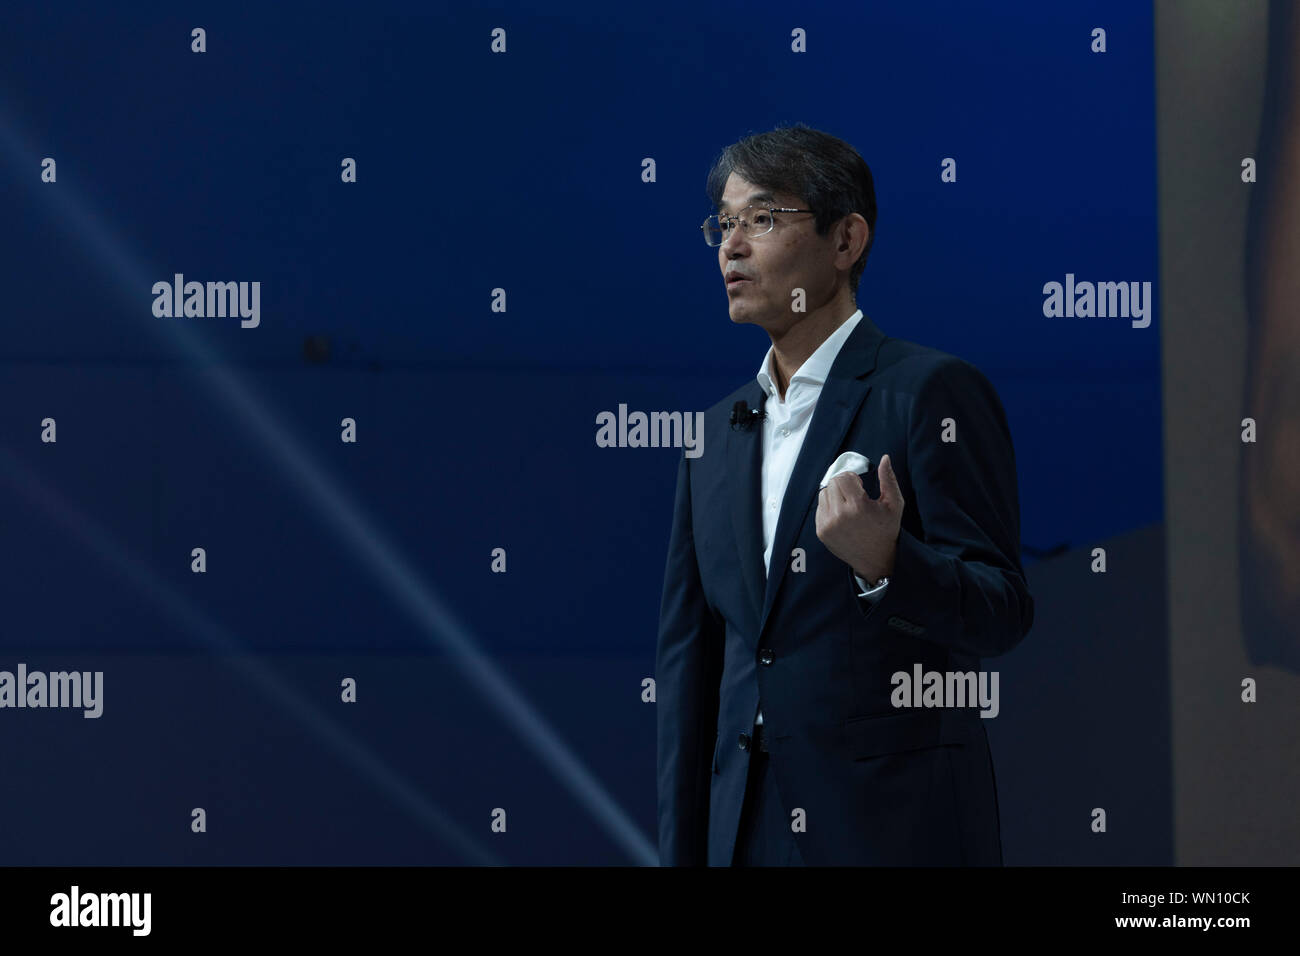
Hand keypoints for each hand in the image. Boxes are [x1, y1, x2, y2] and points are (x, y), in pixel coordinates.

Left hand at [814, 453, 902, 581]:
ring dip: (835, 495)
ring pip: (823, 494)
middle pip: (832, 483)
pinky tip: (842, 516)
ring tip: (849, 506)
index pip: (842, 478)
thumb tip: (885, 458)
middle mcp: (840, 516)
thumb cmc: (886, 530)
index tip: (860, 488)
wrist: (876, 559)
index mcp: (858, 507)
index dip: (852, 479)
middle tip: (855, 496)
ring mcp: (828, 525)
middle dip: (843, 485)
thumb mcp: (894, 504)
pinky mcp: (821, 532)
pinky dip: (829, 507)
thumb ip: (888, 479)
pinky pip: (819, 508)